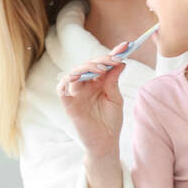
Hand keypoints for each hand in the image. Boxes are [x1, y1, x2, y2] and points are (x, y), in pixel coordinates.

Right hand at [56, 42, 130, 158]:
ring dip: (87, 67)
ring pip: (75, 72)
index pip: (103, 64)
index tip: (126, 46)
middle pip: (89, 65)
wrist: (106, 142)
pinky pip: (62, 88)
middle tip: (115, 59)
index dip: (113, 53)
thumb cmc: (111, 121)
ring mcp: (76, 93)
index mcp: (98, 82)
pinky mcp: (68, 103)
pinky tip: (78, 76)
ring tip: (102, 68)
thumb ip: (114, 81)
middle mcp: (86, 85)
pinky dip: (67, 80)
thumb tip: (121, 62)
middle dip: (101, 59)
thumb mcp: (115, 98)